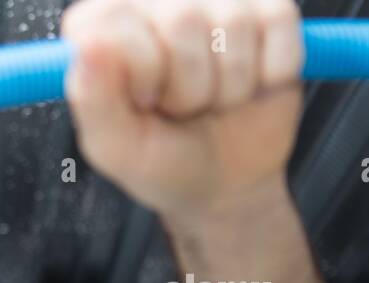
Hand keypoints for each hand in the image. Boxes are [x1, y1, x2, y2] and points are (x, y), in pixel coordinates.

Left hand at [61, 0, 303, 223]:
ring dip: (229, 86)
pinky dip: (271, 71)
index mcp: (102, 27)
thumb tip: (89, 44)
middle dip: (189, 88)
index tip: (143, 105)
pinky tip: (251, 86)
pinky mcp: (267, 7)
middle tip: (181, 109)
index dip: (141, 76)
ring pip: (233, 22)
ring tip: (211, 102)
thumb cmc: (162, 162)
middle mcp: (152, 2)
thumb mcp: (117, 148)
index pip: (118, 23)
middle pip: (182, 20)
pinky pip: (279, 21)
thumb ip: (93, 98)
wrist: (226, 180)